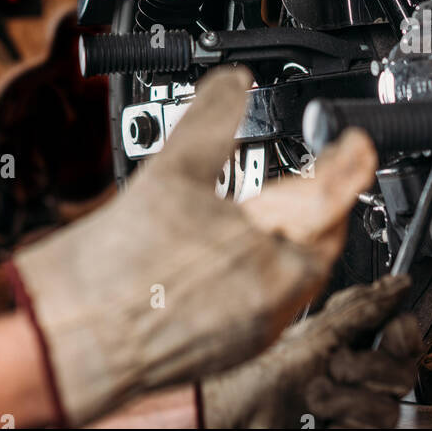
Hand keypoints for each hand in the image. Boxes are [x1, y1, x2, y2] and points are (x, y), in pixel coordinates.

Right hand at [9, 67, 377, 426]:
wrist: (75, 338)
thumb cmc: (117, 270)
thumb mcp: (170, 171)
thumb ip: (211, 119)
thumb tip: (232, 83)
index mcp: (270, 251)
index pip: (333, 196)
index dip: (348, 163)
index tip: (357, 144)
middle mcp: (273, 297)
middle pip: (322, 242)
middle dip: (326, 204)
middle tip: (322, 175)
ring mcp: (254, 328)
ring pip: (298, 275)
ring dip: (297, 238)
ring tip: (279, 209)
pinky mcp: (230, 347)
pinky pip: (272, 302)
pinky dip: (267, 269)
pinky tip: (237, 253)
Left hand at [200, 275, 423, 428]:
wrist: (233, 416)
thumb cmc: (257, 376)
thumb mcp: (314, 334)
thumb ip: (359, 310)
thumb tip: (397, 283)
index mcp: (351, 344)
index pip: (402, 338)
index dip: (403, 332)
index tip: (392, 328)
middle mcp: (356, 379)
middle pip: (402, 372)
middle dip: (367, 368)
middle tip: (334, 364)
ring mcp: (354, 412)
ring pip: (388, 409)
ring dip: (346, 401)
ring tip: (313, 396)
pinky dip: (343, 425)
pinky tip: (321, 421)